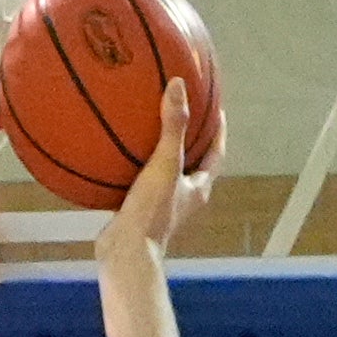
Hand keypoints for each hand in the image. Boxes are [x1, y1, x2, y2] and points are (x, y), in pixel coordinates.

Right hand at [116, 81, 213, 258]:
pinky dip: (132, 166)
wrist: (125, 251)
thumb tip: (178, 85)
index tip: (216, 110)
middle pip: (193, 162)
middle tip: (182, 113)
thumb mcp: (165, 164)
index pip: (216, 154)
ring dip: (160, 152)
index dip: (218, 132)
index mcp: (198, 188)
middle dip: (190, 140)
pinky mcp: (138, 210)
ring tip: (149, 127)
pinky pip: (139, 181)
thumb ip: (173, 127)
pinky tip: (118, 153)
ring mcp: (161, 205)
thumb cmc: (152, 211)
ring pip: (166, 172)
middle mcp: (183, 197)